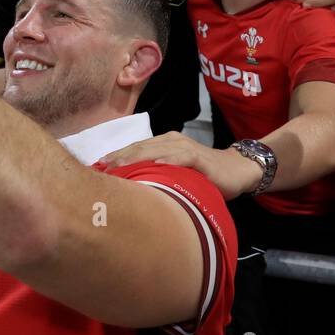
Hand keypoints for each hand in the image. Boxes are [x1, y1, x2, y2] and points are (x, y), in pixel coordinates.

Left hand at [100, 132, 260, 198]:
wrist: (237, 170)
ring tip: (120, 166)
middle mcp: (171, 141)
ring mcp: (186, 148)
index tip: (97, 167)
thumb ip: (157, 177)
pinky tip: (158, 165)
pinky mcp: (200, 157)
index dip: (116, 156)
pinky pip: (183, 156)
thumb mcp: (177, 175)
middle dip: (120, 157)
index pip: (135, 149)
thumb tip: (130, 192)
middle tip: (102, 168)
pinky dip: (170, 160)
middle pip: (140, 148)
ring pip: (156, 149)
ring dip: (137, 157)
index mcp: (163, 144)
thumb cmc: (203, 175)